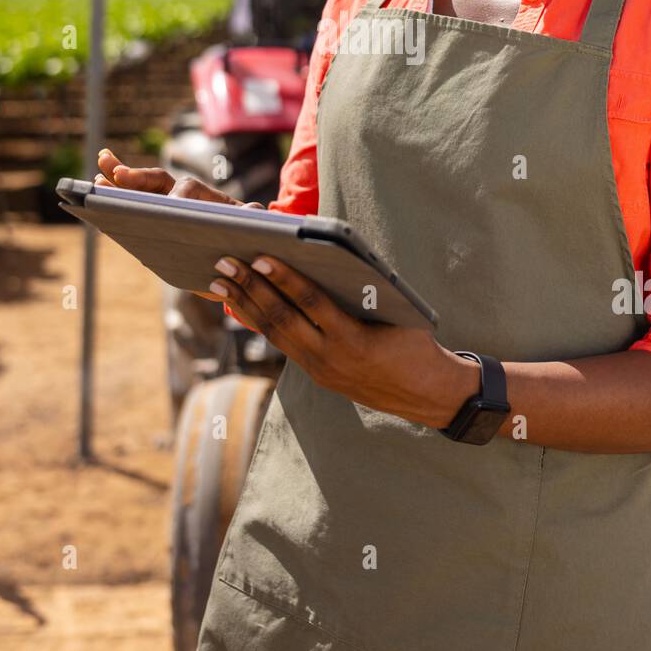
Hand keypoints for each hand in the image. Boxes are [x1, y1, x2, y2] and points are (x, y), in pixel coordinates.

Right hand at [95, 146, 264, 303]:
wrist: (247, 265)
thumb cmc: (251, 247)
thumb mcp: (255, 234)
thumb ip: (253, 221)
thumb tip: (254, 208)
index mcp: (209, 200)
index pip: (186, 189)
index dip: (174, 196)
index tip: (166, 205)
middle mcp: (187, 200)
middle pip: (158, 182)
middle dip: (135, 177)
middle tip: (112, 170)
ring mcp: (171, 211)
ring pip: (142, 194)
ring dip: (118, 183)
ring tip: (97, 175)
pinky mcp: (161, 227)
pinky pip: (138, 215)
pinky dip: (119, 206)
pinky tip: (100, 199)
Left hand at [207, 253, 478, 427]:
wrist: (429, 393)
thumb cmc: (415, 342)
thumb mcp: (395, 312)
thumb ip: (361, 290)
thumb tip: (323, 256)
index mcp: (352, 339)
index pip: (310, 303)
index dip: (283, 278)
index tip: (260, 257)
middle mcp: (330, 358)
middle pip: (281, 318)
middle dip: (249, 288)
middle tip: (223, 263)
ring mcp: (320, 370)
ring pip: (275, 333)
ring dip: (245, 304)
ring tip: (221, 280)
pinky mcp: (317, 375)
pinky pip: (283, 345)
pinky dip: (261, 322)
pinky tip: (242, 305)